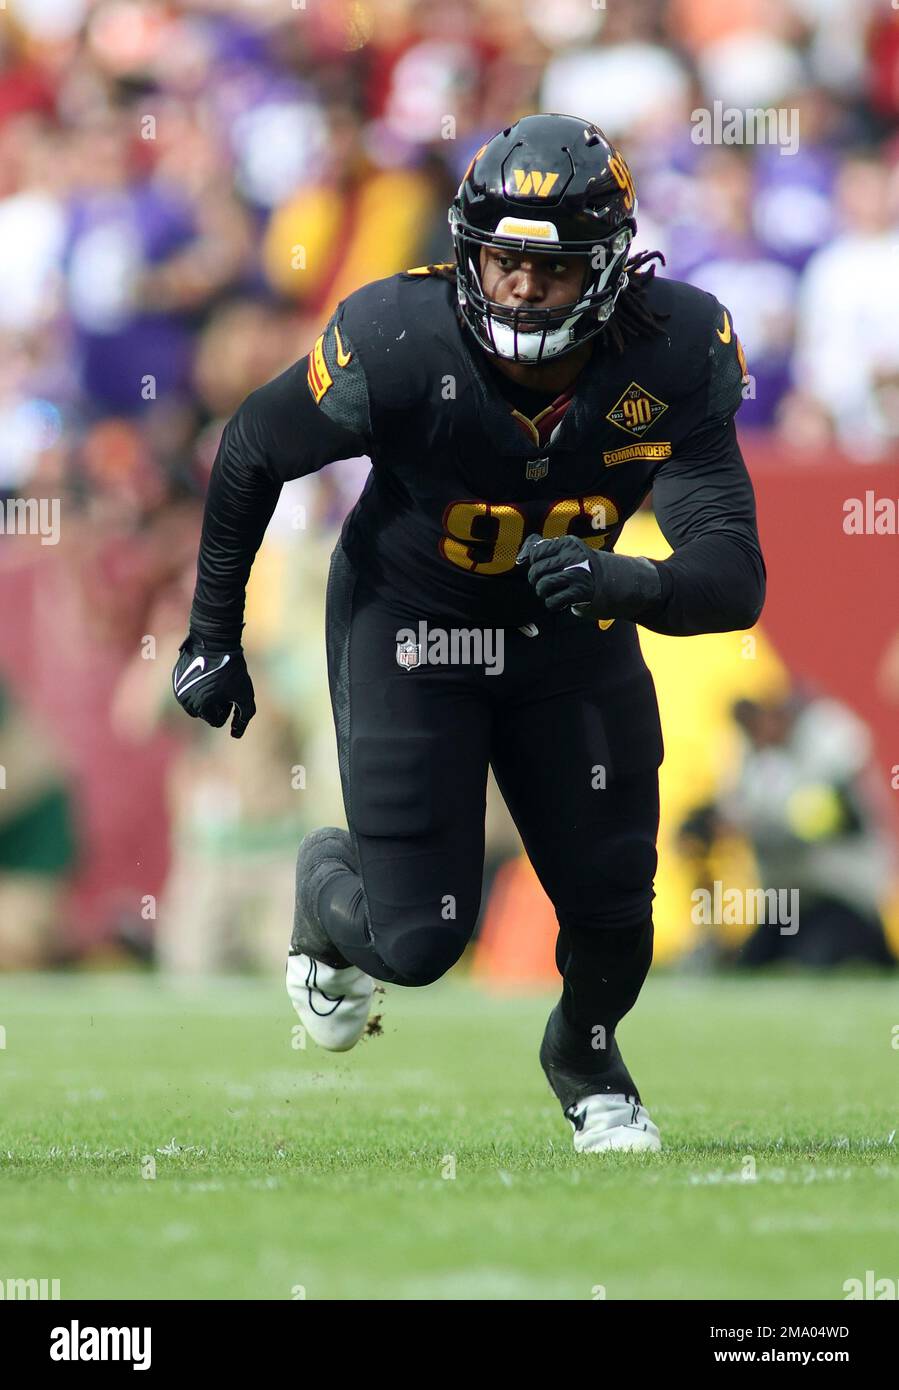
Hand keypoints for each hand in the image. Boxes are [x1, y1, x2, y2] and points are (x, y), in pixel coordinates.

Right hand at [172, 635, 255, 737]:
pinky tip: (206, 674)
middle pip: (204, 714)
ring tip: (215, 682)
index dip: (227, 710)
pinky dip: (196, 687)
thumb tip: (236, 735)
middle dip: (215, 705)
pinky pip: (187, 691)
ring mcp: (178, 689)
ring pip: (194, 704)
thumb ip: (243, 718)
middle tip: (224, 688)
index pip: (215, 722)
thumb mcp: (245, 695)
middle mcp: (185, 700)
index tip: (231, 695)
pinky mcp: (175, 679)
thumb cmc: (232, 669)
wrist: (214, 641)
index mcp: (201, 706)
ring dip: (205, 698)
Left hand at [516, 534, 660, 619]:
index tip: (543, 570)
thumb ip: (547, 549)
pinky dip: (553, 604)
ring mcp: (577, 574)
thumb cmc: (588, 569)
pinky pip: (552, 601)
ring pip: (542, 585)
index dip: (534, 564)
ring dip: (544, 593)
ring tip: (552, 594)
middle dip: (537, 581)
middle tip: (546, 585)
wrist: (619, 584)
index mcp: (568, 544)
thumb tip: (522, 553)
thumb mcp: (571, 553)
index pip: (537, 552)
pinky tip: (561, 602)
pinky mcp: (580, 593)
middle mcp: (572, 557)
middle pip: (537, 570)